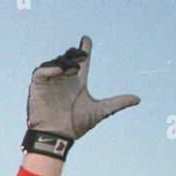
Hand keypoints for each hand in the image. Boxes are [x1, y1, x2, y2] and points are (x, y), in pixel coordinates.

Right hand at [26, 36, 138, 151]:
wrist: (56, 136)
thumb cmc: (75, 125)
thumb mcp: (100, 111)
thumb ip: (117, 103)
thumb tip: (138, 99)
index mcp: (77, 84)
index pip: (81, 62)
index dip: (84, 49)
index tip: (87, 39)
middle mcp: (64, 81)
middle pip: (68, 58)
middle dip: (75, 54)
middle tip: (84, 57)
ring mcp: (50, 83)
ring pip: (54, 63)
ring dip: (64, 62)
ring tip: (73, 70)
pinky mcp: (37, 87)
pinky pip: (40, 72)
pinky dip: (49, 68)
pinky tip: (60, 71)